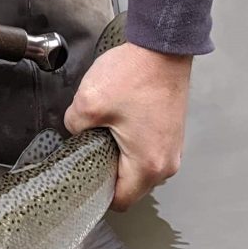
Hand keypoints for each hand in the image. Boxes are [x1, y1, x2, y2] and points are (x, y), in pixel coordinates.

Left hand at [64, 42, 191, 210]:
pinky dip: (133, 143)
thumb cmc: (135, 74)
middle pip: (132, 186)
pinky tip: (120, 122)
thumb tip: (76, 132)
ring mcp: (173, 147)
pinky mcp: (172, 132)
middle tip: (89, 150)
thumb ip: (73, 127)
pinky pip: (149, 149)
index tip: (83, 179)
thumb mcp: (88, 103)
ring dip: (121, 156)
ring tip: (105, 132)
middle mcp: (167, 162)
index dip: (98, 193)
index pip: (120, 201)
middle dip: (108, 172)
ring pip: (140, 167)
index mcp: (148, 165)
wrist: (163, 47)